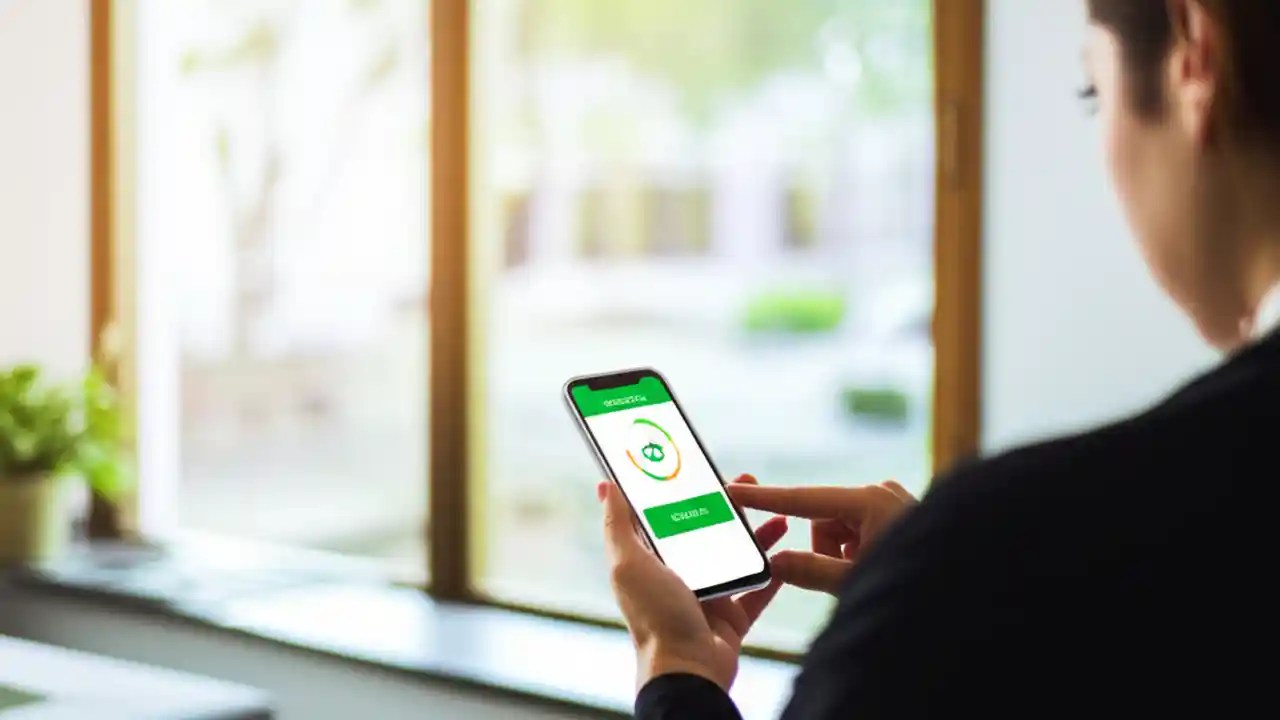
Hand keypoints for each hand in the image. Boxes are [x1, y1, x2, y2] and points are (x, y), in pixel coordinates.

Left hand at [599, 475, 787, 691]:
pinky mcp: (732, 616)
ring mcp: (708, 596)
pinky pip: (758, 588)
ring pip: (737, 555)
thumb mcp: (628, 563)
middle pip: (708, 531)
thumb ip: (618, 524)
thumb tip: (606, 486)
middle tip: (747, 482)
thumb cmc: (654, 616)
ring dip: (757, 533)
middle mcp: (679, 576)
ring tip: (776, 511)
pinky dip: (774, 571)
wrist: (688, 668)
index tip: (701, 466)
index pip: (668, 516)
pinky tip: (787, 550)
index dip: (684, 491)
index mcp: (653, 560)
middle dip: (728, 506)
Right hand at [728, 478, 916, 593]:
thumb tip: (774, 562)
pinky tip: (877, 568)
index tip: (733, 491)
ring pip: (838, 530)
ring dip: (842, 556)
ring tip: (868, 575)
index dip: (765, 498)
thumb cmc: (916, 584)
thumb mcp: (855, 581)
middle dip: (826, 552)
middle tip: (846, 577)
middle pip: (823, 520)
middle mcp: (878, 493)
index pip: (803, 499)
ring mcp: (890, 502)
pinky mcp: (895, 513)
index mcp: (868, 500)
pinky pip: (857, 533)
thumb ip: (809, 570)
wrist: (968, 590)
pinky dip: (856, 554)